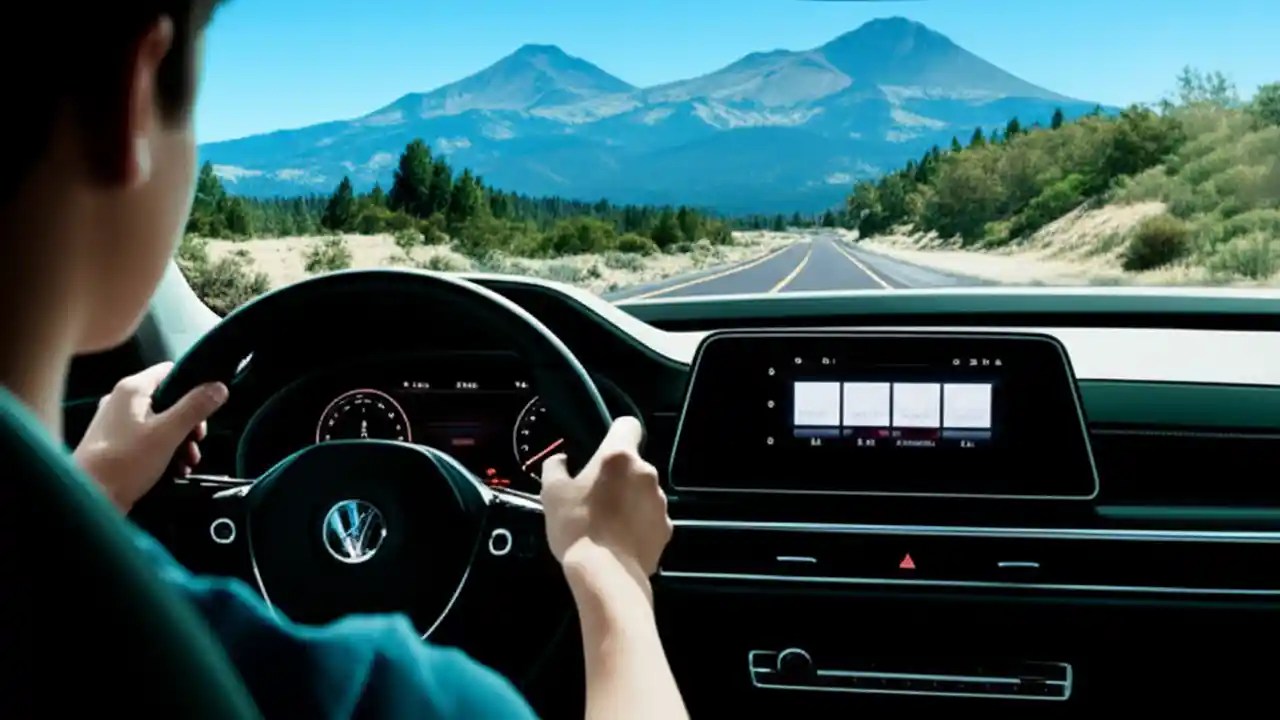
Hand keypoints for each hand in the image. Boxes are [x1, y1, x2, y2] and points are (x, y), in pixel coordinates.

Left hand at [74, 362, 227, 512]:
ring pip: (161, 422)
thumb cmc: (125, 462)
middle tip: (198, 441)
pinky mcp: (116, 444)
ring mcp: (116, 423)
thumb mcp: (168, 433)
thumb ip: (195, 408)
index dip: (194, 385)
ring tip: (188, 462)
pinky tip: (174, 469)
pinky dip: (165, 451)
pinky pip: (149, 439)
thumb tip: (219, 387)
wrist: (89, 499)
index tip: (208, 408)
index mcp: (132, 389)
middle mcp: (121, 400)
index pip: (171, 371)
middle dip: (190, 422)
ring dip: (181, 441)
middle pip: (169, 400)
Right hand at [540, 417, 672, 590]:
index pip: (628, 425)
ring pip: (642, 491)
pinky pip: (650, 517)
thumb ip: (555, 467)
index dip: (616, 432)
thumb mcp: (552, 493)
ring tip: (607, 524)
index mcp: (618, 457)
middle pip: (633, 464)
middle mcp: (646, 473)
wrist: (605, 574)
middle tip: (594, 497)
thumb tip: (561, 460)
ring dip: (629, 500)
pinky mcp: (666, 528)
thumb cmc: (576, 527)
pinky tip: (620, 541)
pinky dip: (638, 524)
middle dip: (617, 476)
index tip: (602, 451)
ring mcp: (660, 502)